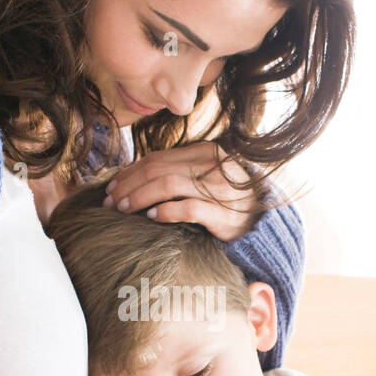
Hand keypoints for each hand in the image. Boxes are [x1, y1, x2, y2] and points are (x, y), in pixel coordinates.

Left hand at [102, 141, 260, 241]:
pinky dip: (165, 211)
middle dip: (128, 185)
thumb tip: (137, 176)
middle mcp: (212, 166)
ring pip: (167, 185)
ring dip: (138, 197)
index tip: (112, 186)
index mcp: (205, 152)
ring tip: (123, 209)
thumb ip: (180, 171)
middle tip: (110, 202)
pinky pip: (187, 208)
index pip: (158, 157)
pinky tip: (150, 217)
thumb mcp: (207, 177)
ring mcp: (218, 189)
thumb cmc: (229, 201)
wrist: (265, 223)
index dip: (130, 171)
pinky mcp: (222, 213)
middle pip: (157, 170)